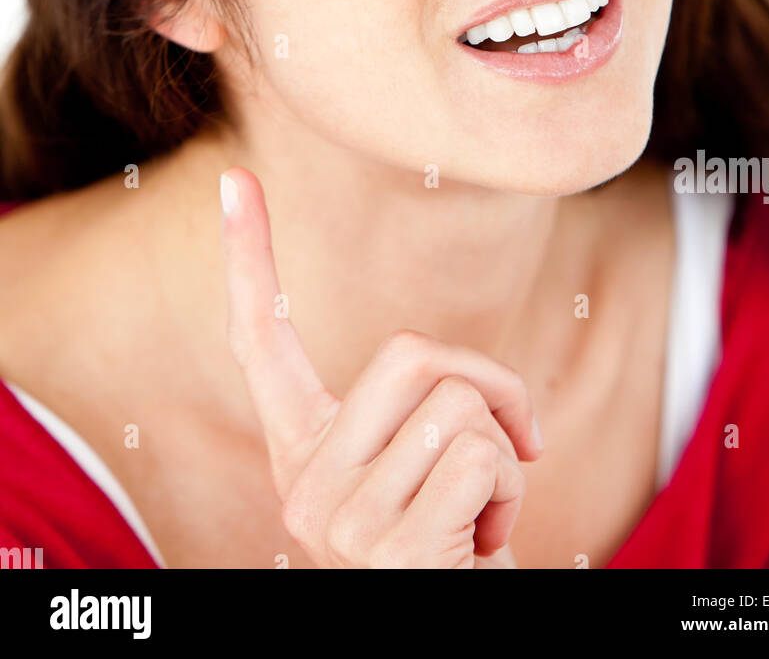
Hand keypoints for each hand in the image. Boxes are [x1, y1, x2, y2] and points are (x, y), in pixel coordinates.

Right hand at [218, 166, 540, 567]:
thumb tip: (451, 378)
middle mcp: (303, 481)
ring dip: (506, 452)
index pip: (261, 339)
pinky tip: (485, 544)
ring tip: (484, 512)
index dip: (248, 256)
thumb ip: (410, 416)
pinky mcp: (387, 547)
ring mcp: (339, 519)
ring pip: (457, 407)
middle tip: (508, 436)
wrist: (447, 631)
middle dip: (484, 380)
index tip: (232, 177)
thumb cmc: (445, 549)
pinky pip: (482, 458)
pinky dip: (513, 492)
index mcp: (303, 449)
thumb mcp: (415, 475)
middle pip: (408, 352)